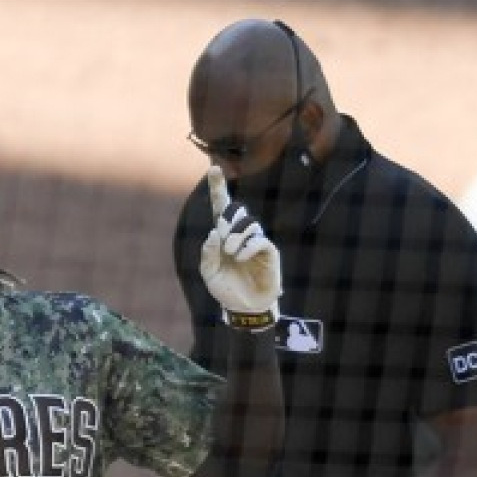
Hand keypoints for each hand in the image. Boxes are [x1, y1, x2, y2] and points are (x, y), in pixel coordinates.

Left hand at [199, 166, 281, 330]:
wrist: (244, 308)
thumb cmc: (226, 289)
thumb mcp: (209, 273)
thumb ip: (208, 253)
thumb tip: (214, 233)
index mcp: (223, 236)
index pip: (221, 207)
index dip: (218, 188)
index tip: (213, 168)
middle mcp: (240, 235)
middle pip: (235, 210)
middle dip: (227, 221)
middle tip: (223, 242)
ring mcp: (255, 242)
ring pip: (248, 223)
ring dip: (236, 236)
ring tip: (231, 253)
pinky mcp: (268, 252)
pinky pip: (259, 240)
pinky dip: (247, 247)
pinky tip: (241, 258)